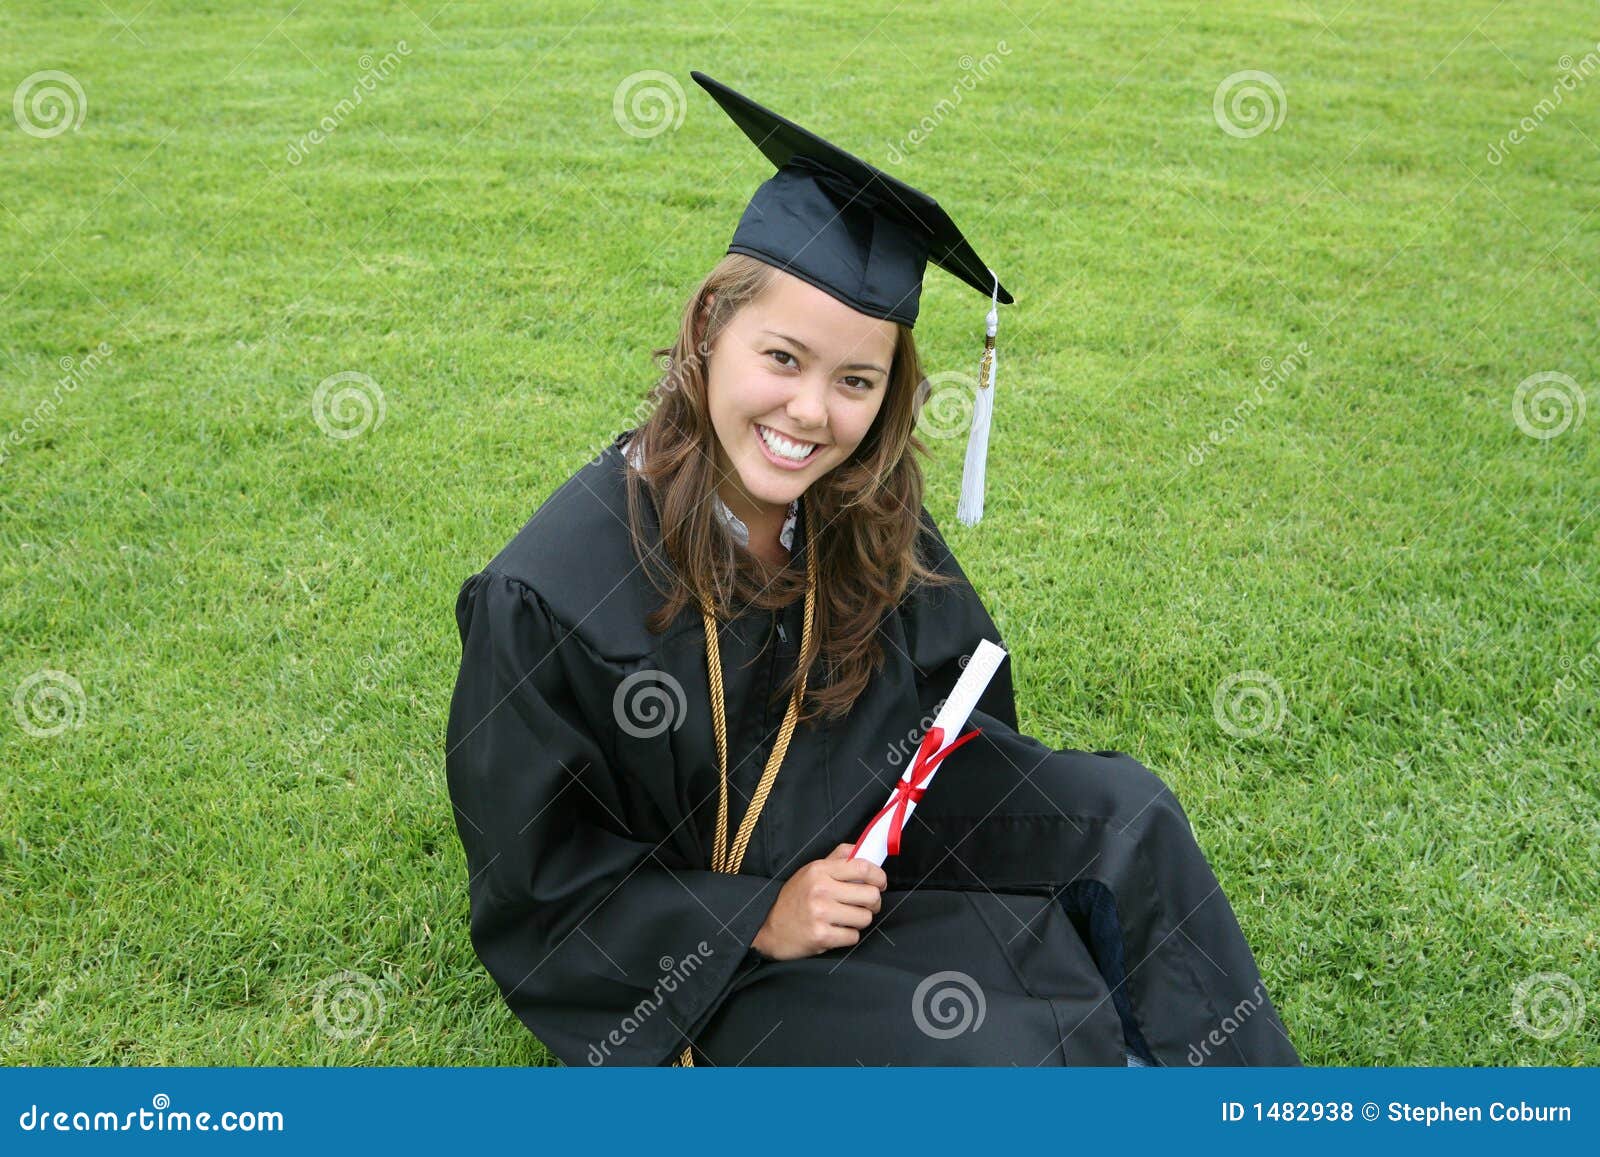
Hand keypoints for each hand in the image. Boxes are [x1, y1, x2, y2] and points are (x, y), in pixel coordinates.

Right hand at [751, 843, 887, 960]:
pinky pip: (853, 936)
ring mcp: (821, 913)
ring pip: (865, 917)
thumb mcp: (811, 871)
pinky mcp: (821, 936)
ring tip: (845, 919)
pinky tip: (835, 931)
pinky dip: (848, 936)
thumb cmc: (794, 899)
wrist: (769, 929)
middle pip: (871, 895)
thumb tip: (862, 848)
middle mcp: (821, 889)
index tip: (880, 883)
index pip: (863, 867)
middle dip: (873, 902)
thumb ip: (837, 858)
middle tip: (864, 905)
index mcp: (820, 870)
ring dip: (859, 921)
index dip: (879, 876)